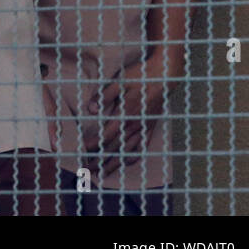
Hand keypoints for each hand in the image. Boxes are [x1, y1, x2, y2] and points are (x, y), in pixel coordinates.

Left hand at [83, 54, 167, 176]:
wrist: (166, 74)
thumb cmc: (141, 76)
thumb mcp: (120, 82)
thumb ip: (104, 96)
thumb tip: (90, 109)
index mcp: (126, 114)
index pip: (107, 135)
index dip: (94, 145)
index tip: (82, 152)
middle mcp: (135, 125)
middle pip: (115, 147)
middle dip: (100, 160)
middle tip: (86, 169)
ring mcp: (144, 127)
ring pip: (127, 150)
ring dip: (114, 163)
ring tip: (103, 173)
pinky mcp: (151, 126)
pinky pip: (142, 146)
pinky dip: (134, 156)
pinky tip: (127, 162)